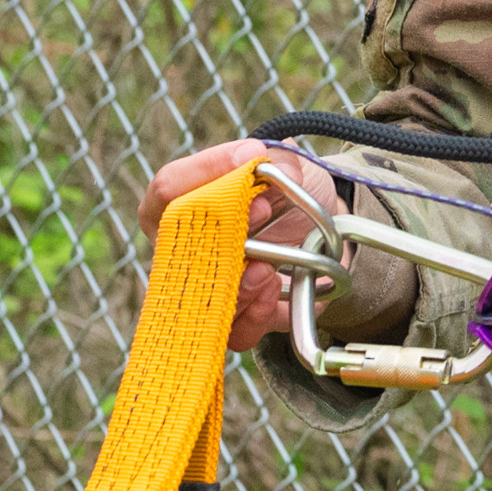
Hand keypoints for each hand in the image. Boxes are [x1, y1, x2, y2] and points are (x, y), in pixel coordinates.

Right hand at [140, 139, 339, 351]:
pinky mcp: (238, 319)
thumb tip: (259, 160)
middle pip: (177, 252)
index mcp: (182, 202)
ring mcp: (206, 288)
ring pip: (199, 301)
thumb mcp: (289, 163)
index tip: (251, 167)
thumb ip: (276, 157)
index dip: (205, 176)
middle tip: (262, 212)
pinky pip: (233, 333)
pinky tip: (274, 290)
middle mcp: (183, 249)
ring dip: (234, 287)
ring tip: (266, 269)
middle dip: (220, 238)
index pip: (167, 188)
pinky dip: (254, 315)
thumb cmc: (290, 192)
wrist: (324, 229)